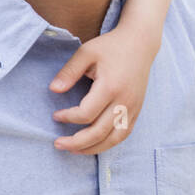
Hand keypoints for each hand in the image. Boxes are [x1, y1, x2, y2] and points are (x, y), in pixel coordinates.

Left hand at [49, 25, 159, 154]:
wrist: (140, 43)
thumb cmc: (110, 47)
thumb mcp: (86, 53)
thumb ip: (69, 71)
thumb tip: (53, 90)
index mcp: (111, 87)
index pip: (86, 113)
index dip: (68, 118)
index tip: (55, 115)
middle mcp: (125, 101)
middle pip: (100, 132)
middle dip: (77, 142)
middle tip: (57, 144)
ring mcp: (133, 108)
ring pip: (114, 139)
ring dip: (92, 148)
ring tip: (73, 150)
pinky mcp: (137, 110)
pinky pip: (123, 134)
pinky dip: (108, 143)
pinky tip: (93, 145)